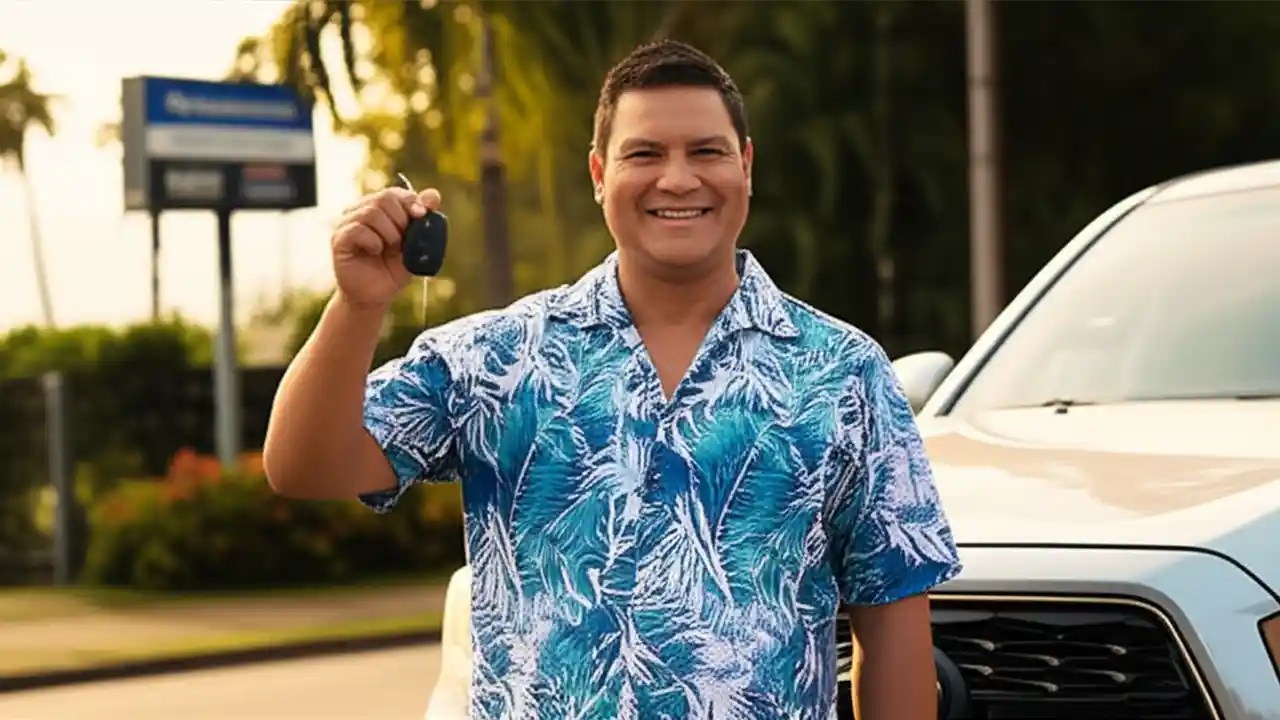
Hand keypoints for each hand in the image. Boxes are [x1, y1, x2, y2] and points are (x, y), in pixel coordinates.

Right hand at [330, 186, 441, 308]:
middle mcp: (360, 211)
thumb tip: (433, 194)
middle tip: (404, 240)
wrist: (375, 296)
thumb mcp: (415, 245)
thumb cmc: (392, 269)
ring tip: (390, 248)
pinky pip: (357, 229)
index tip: (421, 215)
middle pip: (384, 198)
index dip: (410, 202)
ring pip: (371, 212)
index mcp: (378, 209)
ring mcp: (347, 223)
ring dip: (389, 232)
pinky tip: (375, 251)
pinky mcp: (339, 239)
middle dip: (401, 219)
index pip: (394, 193)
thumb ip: (423, 220)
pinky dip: (373, 241)